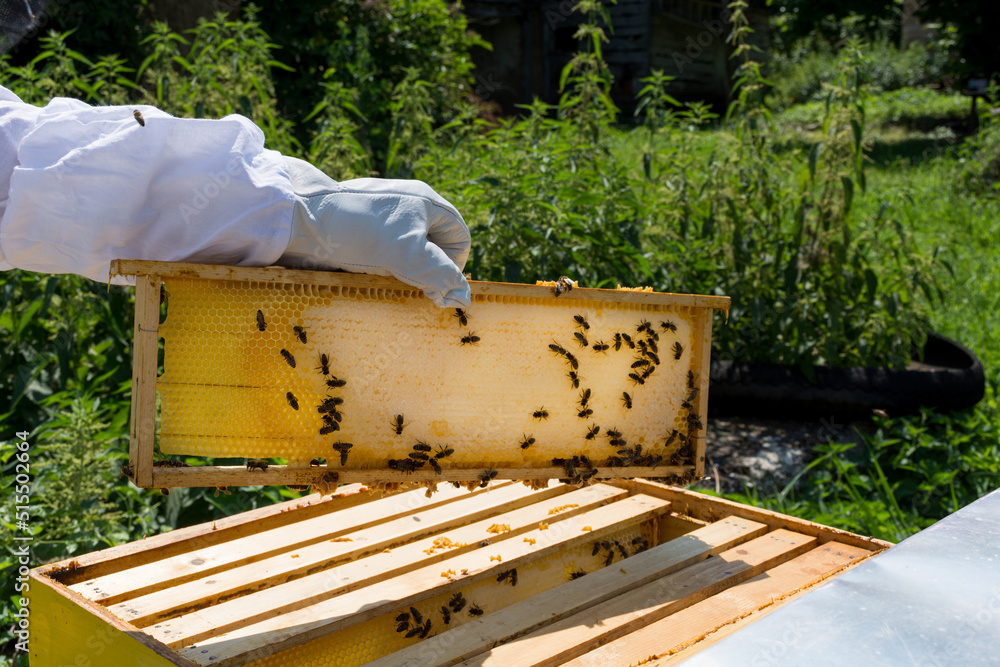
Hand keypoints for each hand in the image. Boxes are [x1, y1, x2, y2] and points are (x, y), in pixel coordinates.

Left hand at [277, 157, 471, 307]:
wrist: (298, 218)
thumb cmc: (358, 229)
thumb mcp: (407, 254)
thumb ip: (441, 275)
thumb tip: (464, 298)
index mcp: (425, 202)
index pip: (459, 237)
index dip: (455, 264)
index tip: (436, 284)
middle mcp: (406, 207)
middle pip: (434, 246)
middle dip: (427, 270)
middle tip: (411, 286)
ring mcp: (381, 218)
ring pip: (407, 252)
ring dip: (403, 272)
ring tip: (387, 280)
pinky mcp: (359, 229)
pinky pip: (382, 253)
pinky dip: (380, 268)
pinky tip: (366, 275)